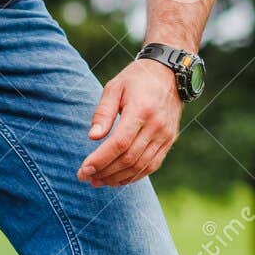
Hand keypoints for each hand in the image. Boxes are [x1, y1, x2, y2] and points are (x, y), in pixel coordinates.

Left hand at [78, 60, 182, 186]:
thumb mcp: (115, 87)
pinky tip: (116, 179)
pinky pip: (151, 166)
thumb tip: (92, 136)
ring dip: (117, 178)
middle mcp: (156, 125)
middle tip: (86, 177)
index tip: (83, 170)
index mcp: (141, 110)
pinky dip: (133, 176)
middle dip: (105, 172)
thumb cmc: (136, 79)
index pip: (119, 143)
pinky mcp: (169, 141)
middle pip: (128, 158)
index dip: (100, 160)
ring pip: (139, 166)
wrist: (170, 73)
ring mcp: (165, 135)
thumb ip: (103, 112)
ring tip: (98, 181)